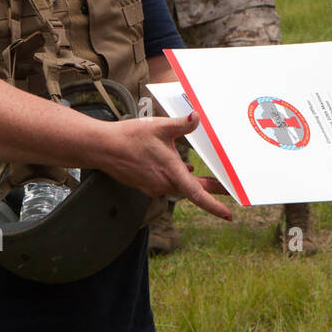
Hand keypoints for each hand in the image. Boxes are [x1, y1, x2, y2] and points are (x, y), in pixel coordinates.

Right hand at [97, 112, 231, 219]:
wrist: (102, 147)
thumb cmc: (130, 137)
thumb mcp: (159, 126)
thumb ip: (181, 124)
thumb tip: (197, 117)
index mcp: (170, 172)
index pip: (197, 194)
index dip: (214, 206)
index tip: (228, 215)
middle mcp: (163, 184)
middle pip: (191, 190)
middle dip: (208, 188)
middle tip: (226, 187)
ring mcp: (153, 186)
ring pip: (177, 185)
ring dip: (188, 180)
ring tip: (202, 174)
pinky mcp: (145, 185)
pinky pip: (166, 183)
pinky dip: (175, 177)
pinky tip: (178, 166)